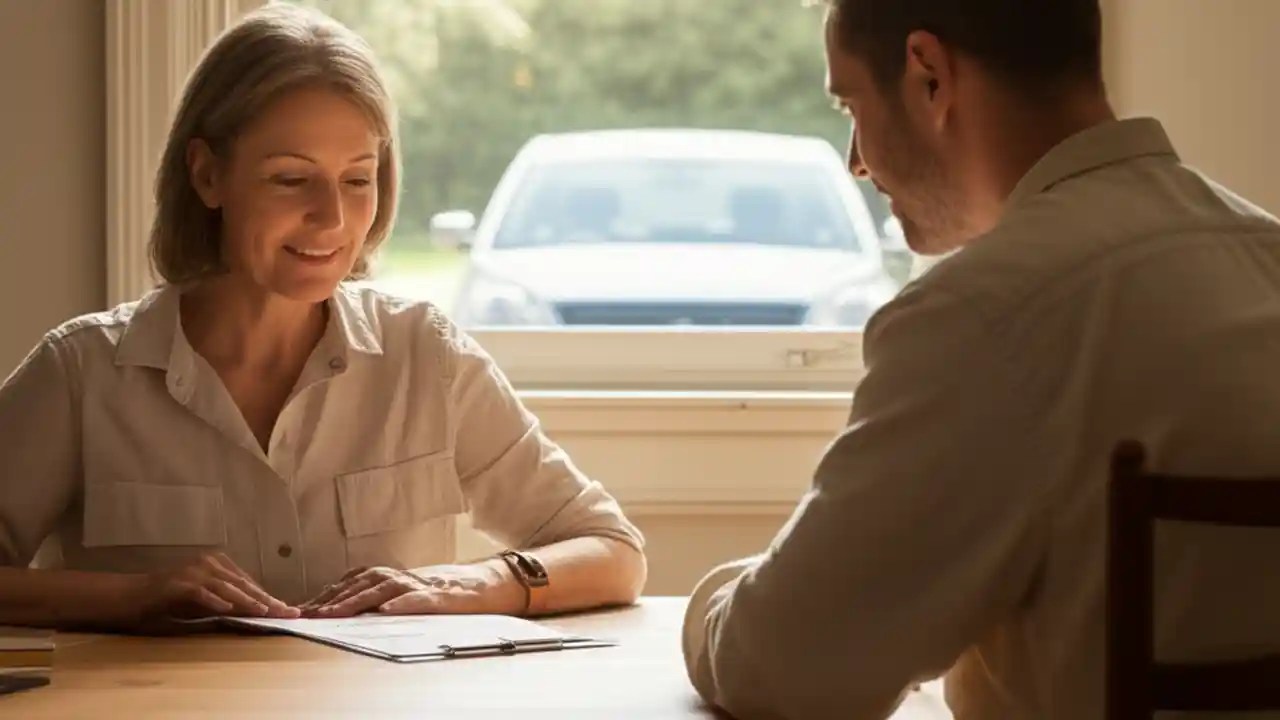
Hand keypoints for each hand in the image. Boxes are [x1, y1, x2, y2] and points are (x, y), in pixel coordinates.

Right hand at [126, 552, 298, 626]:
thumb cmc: (167, 603)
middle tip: (286, 612)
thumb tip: (254, 615)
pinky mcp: (178, 583)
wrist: (130, 598)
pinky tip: (228, 611)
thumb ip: (225, 606)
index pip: (248, 583)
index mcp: (216, 565)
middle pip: (243, 584)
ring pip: (227, 587)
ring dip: (247, 601)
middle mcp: (208, 563)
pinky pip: (202, 593)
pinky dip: (216, 602)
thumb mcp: (202, 605)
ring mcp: (193, 571)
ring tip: (265, 612)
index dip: (268, 597)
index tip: (287, 610)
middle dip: (266, 600)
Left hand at [299, 563, 523, 617]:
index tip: (299, 613)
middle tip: (307, 615)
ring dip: (354, 601)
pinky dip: (399, 603)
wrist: (471, 587)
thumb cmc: (428, 594)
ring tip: (334, 613)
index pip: (343, 587)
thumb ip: (366, 598)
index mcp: (378, 576)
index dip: (321, 599)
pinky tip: (386, 609)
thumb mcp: (392, 594)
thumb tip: (329, 610)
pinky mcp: (432, 598)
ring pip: (377, 590)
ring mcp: (411, 585)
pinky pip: (413, 600)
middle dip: (329, 601)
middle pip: (354, 587)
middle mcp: (391, 576)